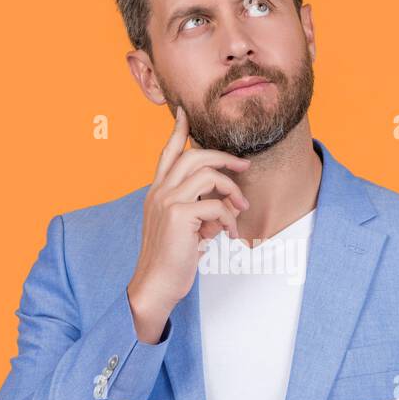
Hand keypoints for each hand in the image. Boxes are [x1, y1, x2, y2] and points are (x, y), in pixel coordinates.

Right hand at [127, 105, 251, 342]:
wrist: (154, 286)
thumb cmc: (171, 261)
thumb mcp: (183, 230)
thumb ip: (197, 211)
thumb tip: (224, 207)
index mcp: (157, 193)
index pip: (167, 153)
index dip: (177, 131)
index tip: (185, 113)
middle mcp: (158, 192)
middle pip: (193, 155)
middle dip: (223, 156)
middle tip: (243, 165)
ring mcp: (166, 202)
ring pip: (207, 175)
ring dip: (231, 189)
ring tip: (241, 207)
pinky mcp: (178, 216)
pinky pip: (216, 206)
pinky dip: (230, 219)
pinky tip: (229, 235)